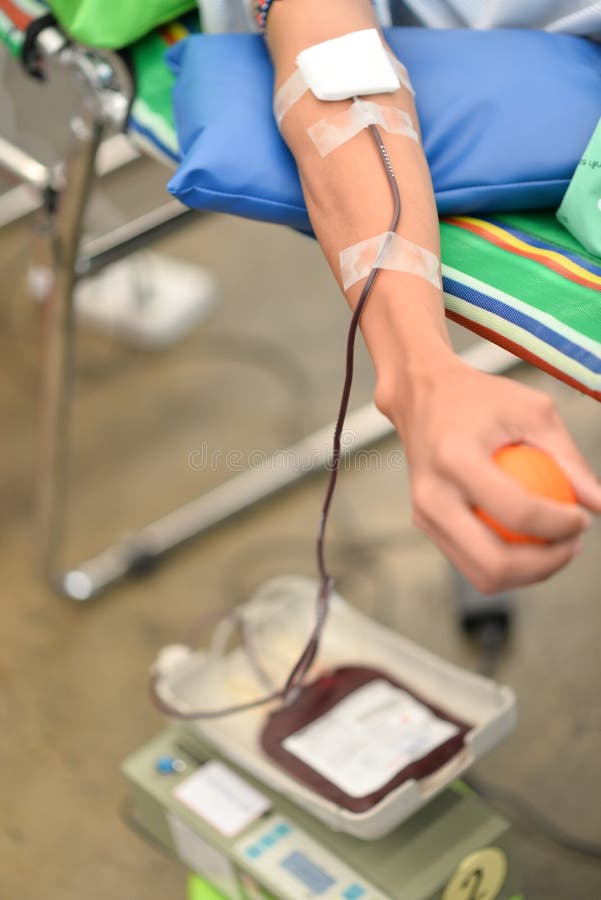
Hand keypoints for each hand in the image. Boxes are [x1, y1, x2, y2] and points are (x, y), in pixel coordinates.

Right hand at [380, 358, 600, 593]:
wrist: (420, 397)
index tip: (583, 518)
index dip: (560, 525)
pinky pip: (472, 563)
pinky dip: (508, 565)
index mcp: (456, 459)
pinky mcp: (424, 524)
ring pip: (482, 576)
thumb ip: (569, 458)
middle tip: (572, 544)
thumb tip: (600, 504)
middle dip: (545, 565)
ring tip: (555, 548)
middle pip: (494, 562)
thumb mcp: (533, 411)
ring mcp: (423, 514)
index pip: (517, 512)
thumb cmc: (480, 399)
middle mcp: (432, 494)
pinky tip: (533, 544)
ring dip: (528, 573)